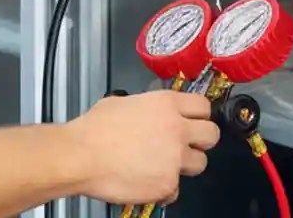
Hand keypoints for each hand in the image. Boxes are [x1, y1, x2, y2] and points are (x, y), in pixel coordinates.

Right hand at [65, 91, 219, 204]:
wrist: (81, 156)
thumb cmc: (93, 130)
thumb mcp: (121, 103)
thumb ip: (146, 107)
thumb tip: (149, 113)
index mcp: (166, 104)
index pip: (203, 106)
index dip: (199, 115)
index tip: (195, 121)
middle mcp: (176, 129)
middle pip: (212, 135)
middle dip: (201, 141)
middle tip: (187, 144)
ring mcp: (175, 158)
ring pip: (200, 163)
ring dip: (185, 164)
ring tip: (163, 165)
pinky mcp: (168, 184)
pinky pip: (176, 188)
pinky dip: (164, 187)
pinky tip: (146, 180)